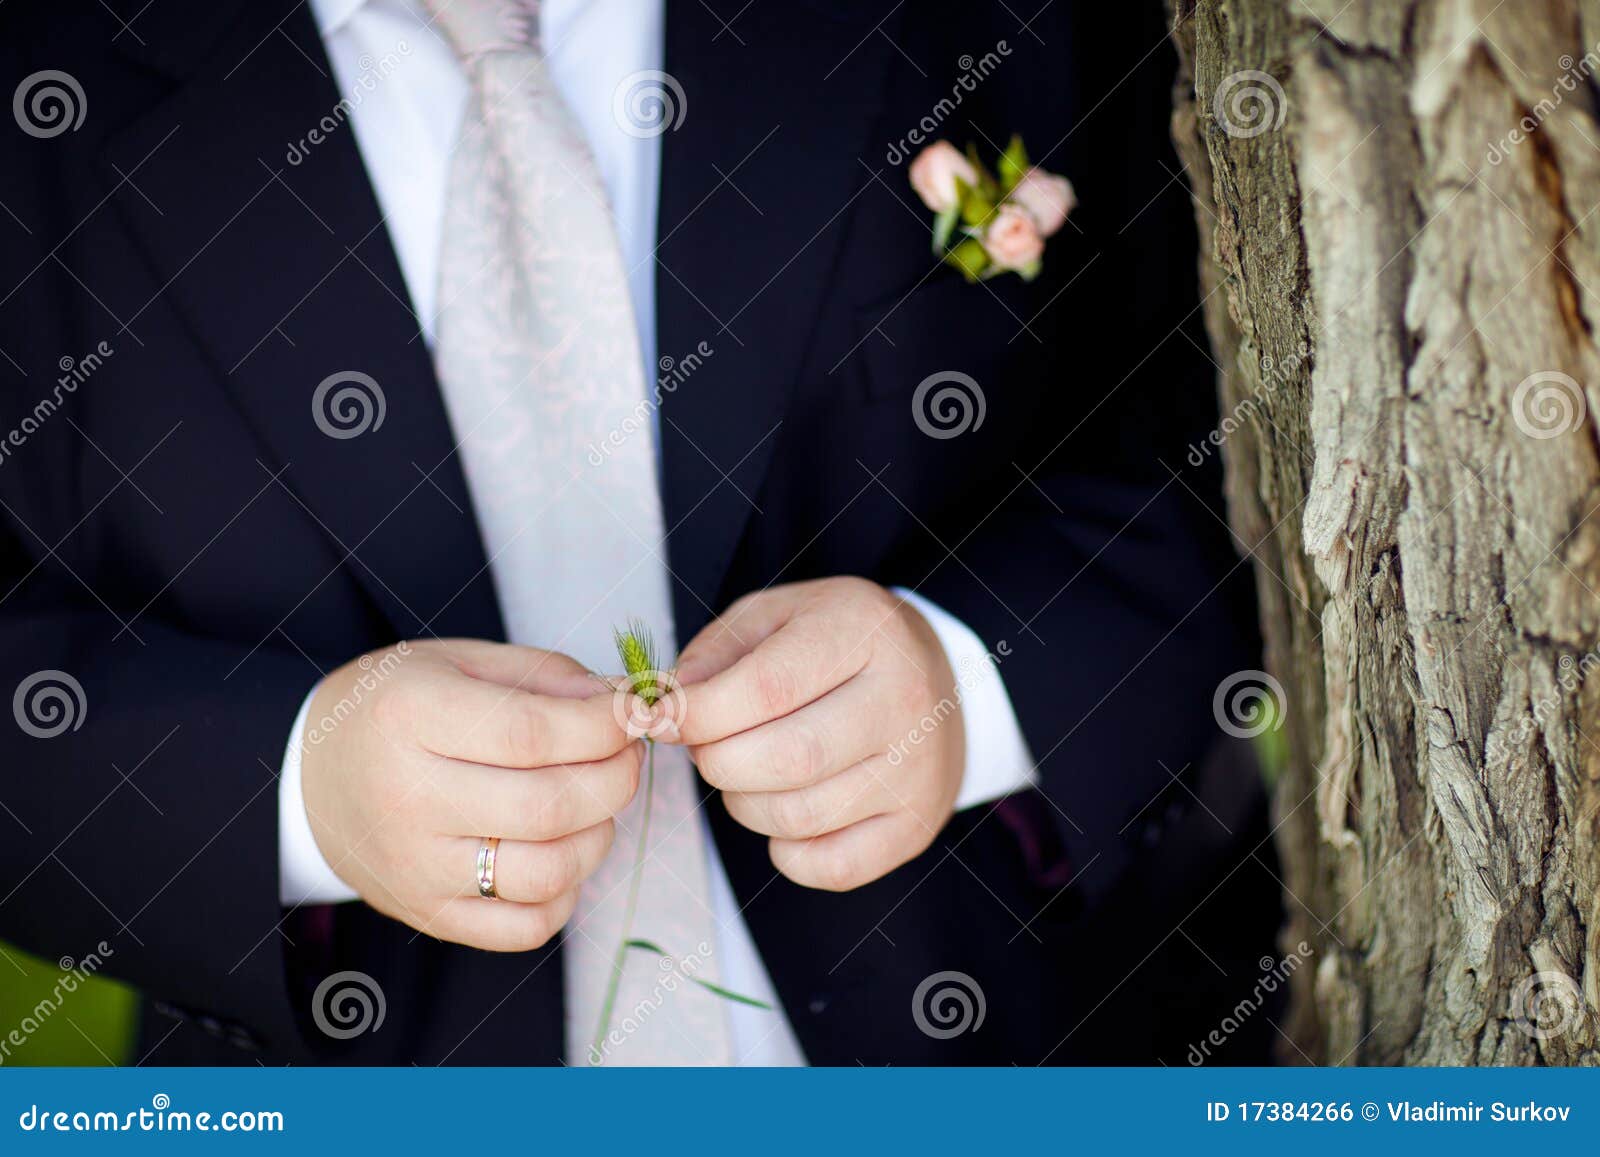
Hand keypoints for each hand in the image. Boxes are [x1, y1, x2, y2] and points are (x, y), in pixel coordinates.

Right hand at [300, 639, 639, 950]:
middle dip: (616, 778)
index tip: (634, 713)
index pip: (533, 733)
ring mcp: (415, 866)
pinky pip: (526, 927)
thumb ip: (546, 676)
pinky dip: (566, 892)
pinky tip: (560, 850)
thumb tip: (622, 705)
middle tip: (625, 754)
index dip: (604, 726)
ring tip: (594, 803)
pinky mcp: (427, 914)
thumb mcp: (461, 662)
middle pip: (548, 806)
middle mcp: (406, 797)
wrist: (315, 775)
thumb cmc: (400, 708)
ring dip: (598, 835)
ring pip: (546, 872)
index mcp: (409, 716)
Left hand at [672, 577, 963, 890]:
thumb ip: (714, 653)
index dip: (697, 714)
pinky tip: (786, 809)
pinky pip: (829, 868)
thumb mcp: (776, 617)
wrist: (941, 681)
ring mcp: (916, 771)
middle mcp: (903, 700)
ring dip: (744, 803)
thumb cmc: (842, 646)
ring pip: (799, 816)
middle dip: (717, 761)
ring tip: (747, 771)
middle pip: (785, 759)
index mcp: (862, 632)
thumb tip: (669, 710)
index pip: (766, 688)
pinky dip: (787, 851)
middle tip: (707, 746)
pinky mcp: (916, 827)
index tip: (660, 720)